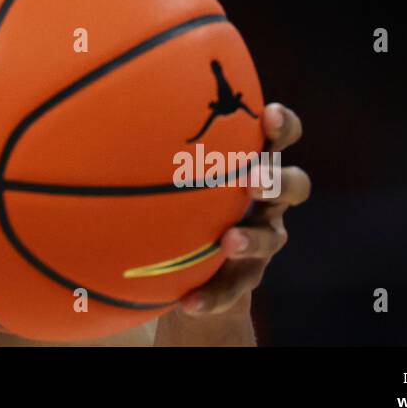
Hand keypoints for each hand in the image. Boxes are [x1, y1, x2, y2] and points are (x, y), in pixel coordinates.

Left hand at [176, 102, 310, 316]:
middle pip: (294, 185)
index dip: (281, 125)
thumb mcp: (176, 168)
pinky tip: (188, 302)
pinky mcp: (246, 278)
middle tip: (253, 182)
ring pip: (273, 239)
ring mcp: (263, 241)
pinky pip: (233, 289)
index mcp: (254, 163)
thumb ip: (160, 142)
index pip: (280, 136)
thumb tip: (113, 105)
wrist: (194, 265)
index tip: (267, 114)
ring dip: (252, 239)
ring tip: (228, 241)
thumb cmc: (184, 196)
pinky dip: (212, 296)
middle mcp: (268, 201)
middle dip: (277, 181)